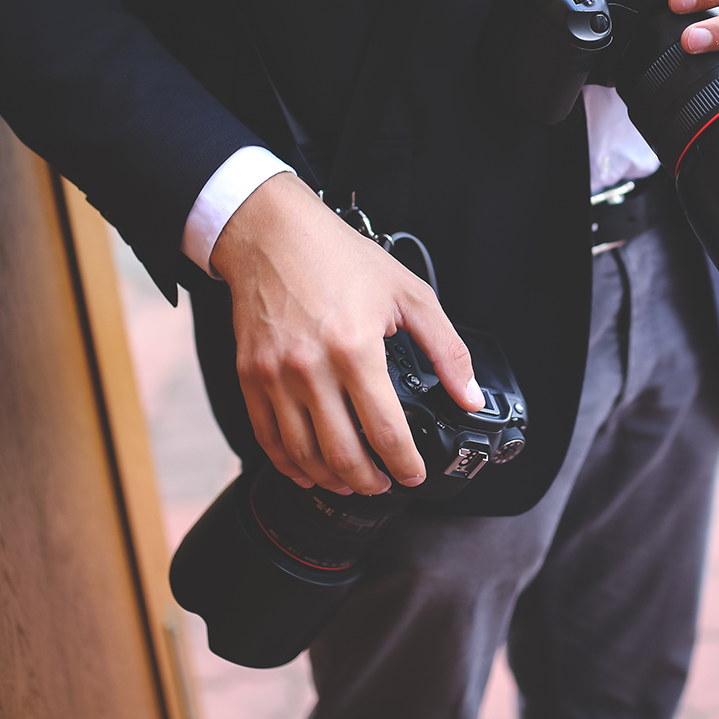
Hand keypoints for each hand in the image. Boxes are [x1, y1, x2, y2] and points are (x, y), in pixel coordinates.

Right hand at [210, 173, 481, 494]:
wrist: (272, 234)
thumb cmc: (339, 257)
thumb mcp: (410, 294)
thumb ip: (446, 349)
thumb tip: (469, 396)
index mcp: (355, 348)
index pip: (385, 431)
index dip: (404, 464)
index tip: (414, 475)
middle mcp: (310, 369)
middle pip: (343, 454)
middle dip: (371, 481)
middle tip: (386, 484)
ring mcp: (274, 376)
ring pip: (303, 454)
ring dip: (332, 480)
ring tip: (354, 482)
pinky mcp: (248, 377)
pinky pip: (267, 438)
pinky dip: (289, 465)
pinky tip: (308, 471)